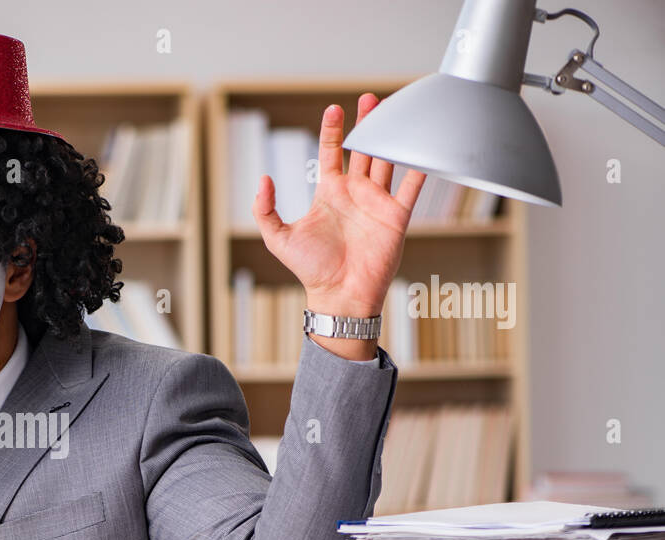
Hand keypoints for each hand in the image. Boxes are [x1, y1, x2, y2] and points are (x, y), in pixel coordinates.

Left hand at [253, 94, 426, 324]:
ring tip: (394, 111)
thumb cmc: (311, 270)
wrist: (339, 295)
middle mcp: (356, 193)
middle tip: (370, 98)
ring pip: (388, 160)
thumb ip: (266, 209)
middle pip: (364, 149)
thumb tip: (263, 179)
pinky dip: (419, 169)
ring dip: (390, 137)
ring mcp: (377, 203)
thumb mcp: (278, 238)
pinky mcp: (396, 217)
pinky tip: (423, 148)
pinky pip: (411, 188)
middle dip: (367, 122)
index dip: (333, 130)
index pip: (333, 153)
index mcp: (330, 193)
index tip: (334, 108)